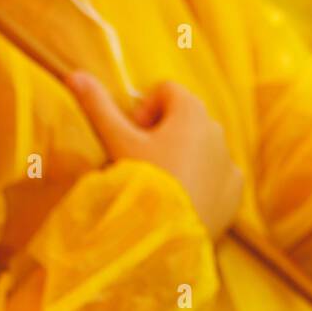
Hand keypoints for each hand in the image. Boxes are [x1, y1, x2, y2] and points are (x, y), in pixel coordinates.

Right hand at [66, 74, 243, 239]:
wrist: (167, 235)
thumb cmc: (143, 180)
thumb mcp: (117, 141)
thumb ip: (98, 105)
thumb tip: (75, 74)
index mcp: (191, 110)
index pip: (166, 91)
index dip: (145, 110)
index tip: (134, 137)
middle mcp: (217, 129)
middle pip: (184, 118)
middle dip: (163, 133)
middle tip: (142, 162)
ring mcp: (229, 160)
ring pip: (201, 147)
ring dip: (182, 156)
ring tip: (161, 184)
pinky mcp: (236, 189)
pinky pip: (218, 175)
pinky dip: (203, 182)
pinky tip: (183, 200)